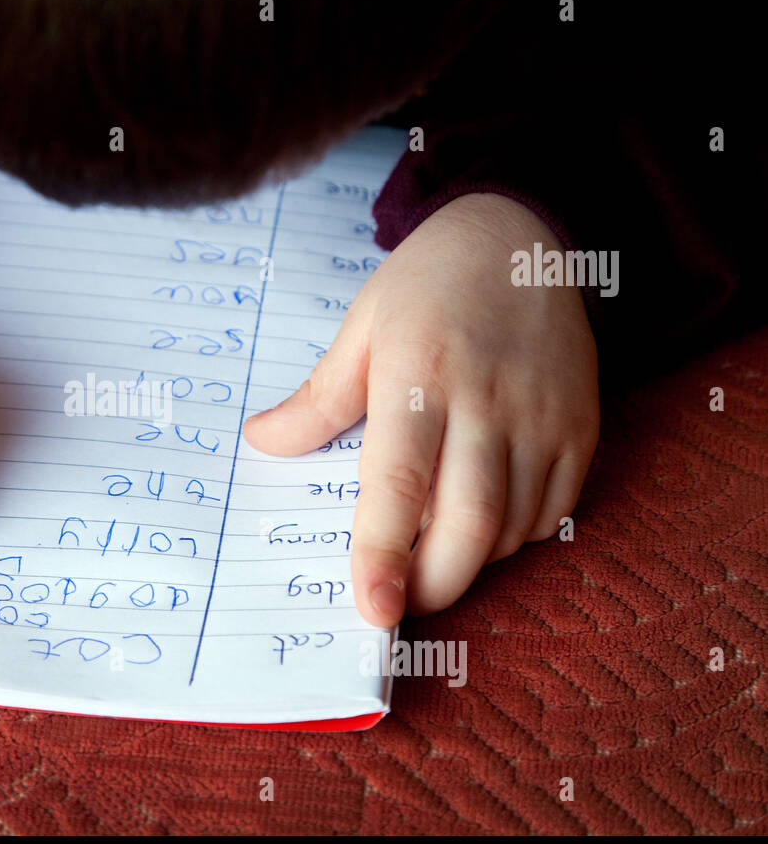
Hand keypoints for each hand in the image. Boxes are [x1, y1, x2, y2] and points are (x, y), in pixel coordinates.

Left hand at [244, 193, 598, 626]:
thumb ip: (317, 399)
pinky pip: (554, 510)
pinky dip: (517, 536)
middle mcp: (488, 401)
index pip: (399, 482)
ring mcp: (544, 417)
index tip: (373, 608)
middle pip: (469, 524)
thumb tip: (261, 443)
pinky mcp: (582, 426)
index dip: (385, 552)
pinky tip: (486, 521)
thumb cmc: (427, 285)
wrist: (521, 235)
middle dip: (433, 583)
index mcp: (419, 376)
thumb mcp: (361, 329)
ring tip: (437, 550)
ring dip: (472, 560)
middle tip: (400, 601)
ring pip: (513, 527)